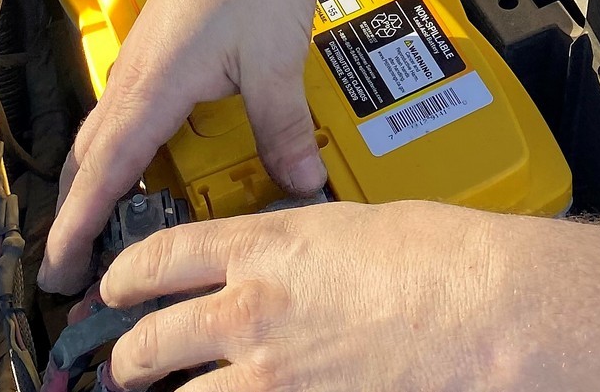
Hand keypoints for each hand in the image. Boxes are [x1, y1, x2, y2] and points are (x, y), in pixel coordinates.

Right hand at [39, 0, 325, 292]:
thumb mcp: (274, 61)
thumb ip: (283, 129)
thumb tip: (302, 188)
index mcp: (152, 88)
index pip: (102, 177)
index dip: (77, 229)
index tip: (59, 275)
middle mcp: (135, 78)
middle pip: (92, 162)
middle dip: (79, 218)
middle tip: (77, 273)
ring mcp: (144, 60)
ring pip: (107, 136)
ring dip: (100, 183)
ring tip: (105, 231)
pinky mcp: (160, 48)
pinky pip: (129, 112)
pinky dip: (124, 150)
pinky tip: (149, 166)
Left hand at [101, 201, 548, 390]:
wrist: (485, 312)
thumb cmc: (443, 258)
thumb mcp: (355, 225)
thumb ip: (303, 244)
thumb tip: (287, 257)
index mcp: (266, 245)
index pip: (161, 257)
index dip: (124, 277)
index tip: (114, 288)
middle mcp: (250, 309)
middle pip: (150, 339)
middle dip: (126, 359)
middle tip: (123, 365)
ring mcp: (267, 374)